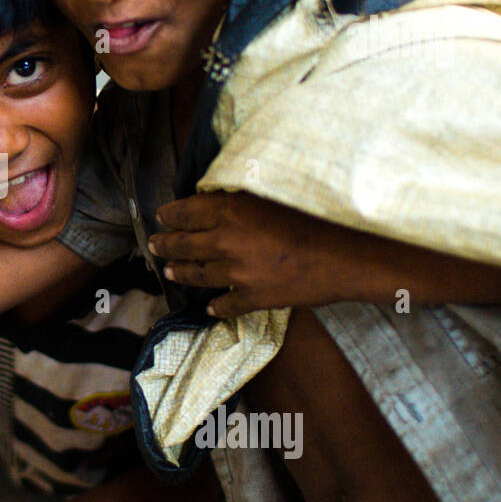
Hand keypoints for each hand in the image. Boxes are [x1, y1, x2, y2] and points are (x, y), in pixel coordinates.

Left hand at [150, 191, 356, 316]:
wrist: (345, 256)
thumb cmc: (315, 217)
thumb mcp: (272, 193)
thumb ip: (241, 196)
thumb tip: (215, 196)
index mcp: (230, 210)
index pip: (186, 212)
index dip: (170, 215)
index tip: (161, 216)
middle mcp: (226, 241)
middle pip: (184, 244)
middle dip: (165, 244)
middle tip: (154, 244)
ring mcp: (237, 273)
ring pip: (197, 274)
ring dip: (180, 272)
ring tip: (170, 272)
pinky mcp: (253, 298)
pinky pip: (226, 305)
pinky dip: (216, 306)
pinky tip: (210, 308)